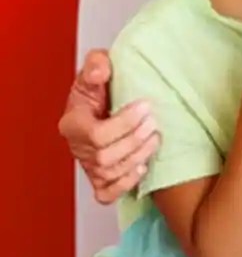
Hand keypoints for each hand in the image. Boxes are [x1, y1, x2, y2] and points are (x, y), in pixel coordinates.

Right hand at [58, 50, 160, 203]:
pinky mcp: (100, 179)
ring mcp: (88, 165)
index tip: (145, 106)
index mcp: (73, 123)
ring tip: (155, 138)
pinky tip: (141, 167)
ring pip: (110, 173)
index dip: (125, 123)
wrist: (102, 103)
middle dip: (135, 140)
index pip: (96, 135)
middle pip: (105, 157)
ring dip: (138, 156)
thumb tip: (101, 70)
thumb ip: (97, 63)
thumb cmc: (99, 87)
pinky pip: (106, 193)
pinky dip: (125, 184)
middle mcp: (78, 148)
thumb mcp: (97, 68)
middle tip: (153, 122)